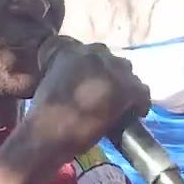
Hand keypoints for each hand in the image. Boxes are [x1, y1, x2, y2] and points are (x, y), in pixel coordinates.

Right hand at [25, 36, 151, 161]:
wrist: (50, 134)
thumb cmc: (42, 115)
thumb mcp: (45, 83)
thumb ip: (61, 73)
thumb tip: (74, 81)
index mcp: (67, 49)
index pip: (81, 49)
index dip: (84, 66)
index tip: (82, 81)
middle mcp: (92, 52)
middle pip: (106, 58)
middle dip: (105, 74)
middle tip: (100, 94)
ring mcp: (112, 68)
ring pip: (125, 72)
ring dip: (121, 85)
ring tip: (115, 104)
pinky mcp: (127, 88)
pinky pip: (141, 91)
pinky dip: (138, 102)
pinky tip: (133, 113)